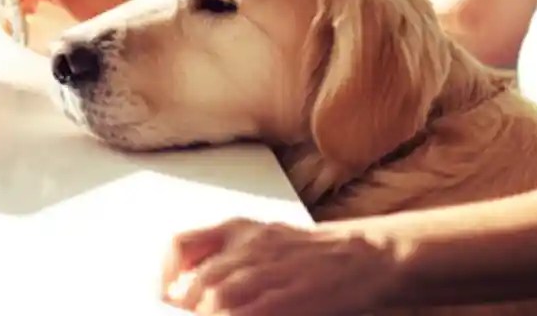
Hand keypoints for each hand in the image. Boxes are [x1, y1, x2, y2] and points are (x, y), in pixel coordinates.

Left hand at [161, 218, 401, 315]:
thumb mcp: (269, 240)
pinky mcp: (289, 298)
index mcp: (241, 228)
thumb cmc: (318, 255)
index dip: (165, 274)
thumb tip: (184, 289)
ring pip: (216, 301)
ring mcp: (270, 273)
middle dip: (186, 310)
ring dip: (207, 315)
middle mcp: (251, 247)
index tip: (165, 294)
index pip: (182, 244)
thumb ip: (228, 257)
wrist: (371, 254)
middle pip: (196, 285)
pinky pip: (244, 314)